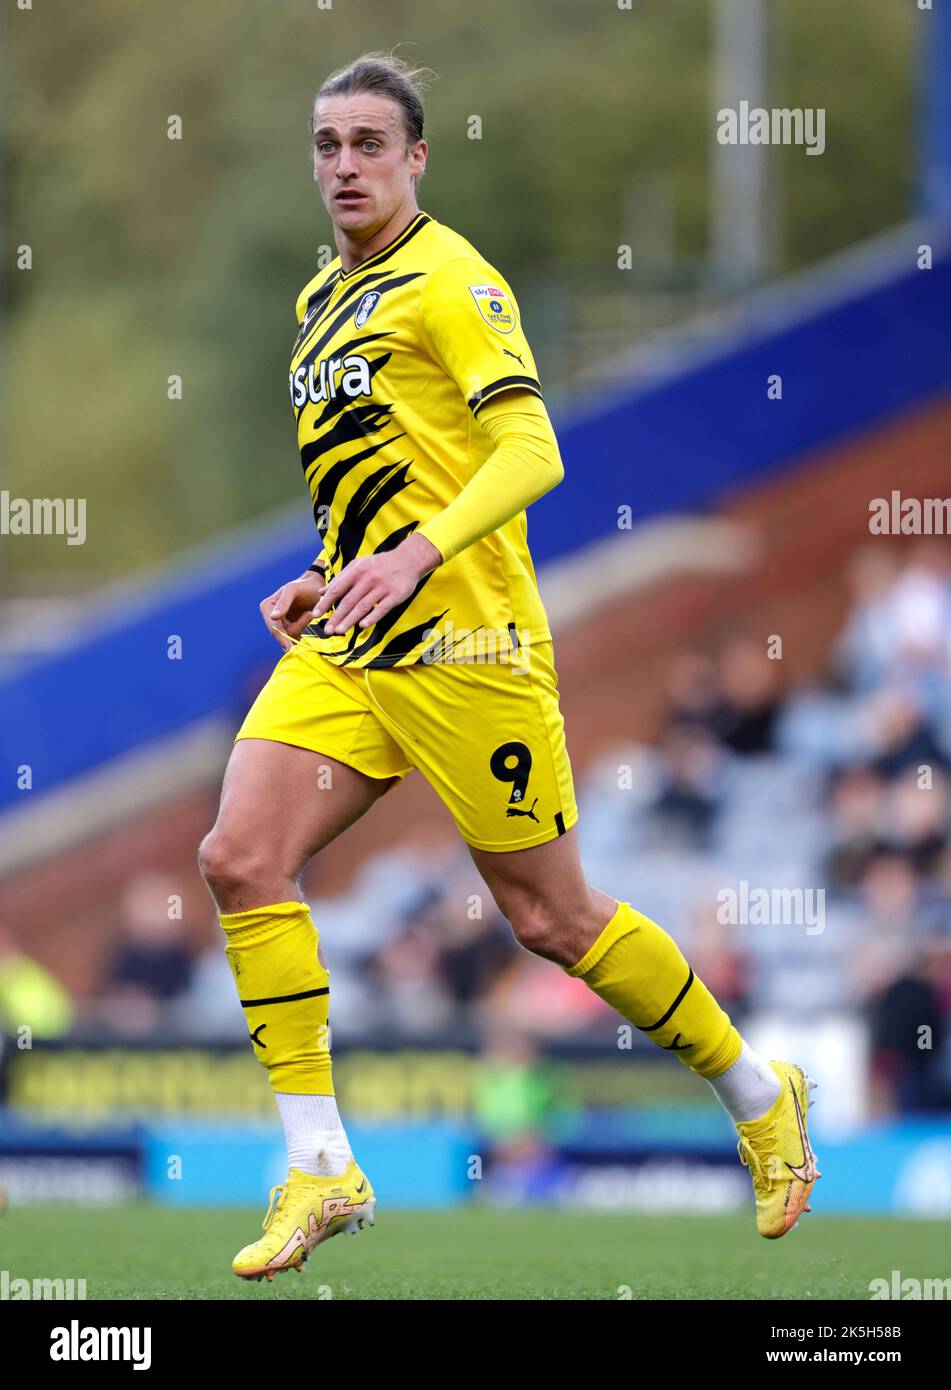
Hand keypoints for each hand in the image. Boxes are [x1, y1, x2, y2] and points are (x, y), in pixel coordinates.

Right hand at [259, 570, 326, 649]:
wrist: (317, 588)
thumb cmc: (304, 586)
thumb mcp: (294, 590)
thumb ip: (284, 602)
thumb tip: (272, 617)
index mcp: (267, 607)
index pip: (273, 627)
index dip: (282, 638)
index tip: (291, 649)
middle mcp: (271, 617)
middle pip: (281, 634)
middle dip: (296, 627)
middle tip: (309, 614)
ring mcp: (281, 624)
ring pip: (290, 637)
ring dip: (302, 627)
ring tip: (309, 612)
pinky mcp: (290, 629)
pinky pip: (296, 637)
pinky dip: (305, 631)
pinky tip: (309, 619)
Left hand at [312, 533, 441, 635]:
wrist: (408, 559)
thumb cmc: (379, 565)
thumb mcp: (358, 566)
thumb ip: (340, 579)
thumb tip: (321, 592)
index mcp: (357, 571)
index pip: (337, 589)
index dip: (325, 603)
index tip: (316, 614)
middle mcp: (368, 578)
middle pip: (349, 600)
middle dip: (336, 616)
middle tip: (327, 630)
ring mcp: (383, 586)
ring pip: (363, 606)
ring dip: (350, 620)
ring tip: (340, 631)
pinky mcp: (396, 594)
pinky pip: (382, 608)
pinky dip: (372, 617)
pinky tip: (363, 626)